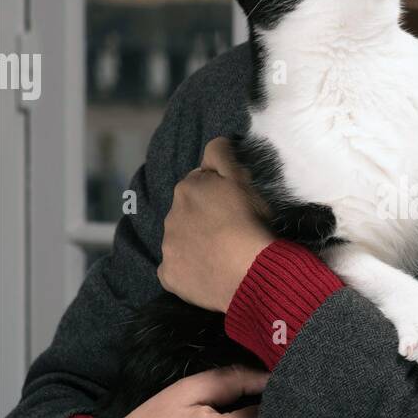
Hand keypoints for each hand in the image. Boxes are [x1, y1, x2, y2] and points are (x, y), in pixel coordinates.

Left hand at [158, 137, 273, 311]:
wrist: (250, 272)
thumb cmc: (249, 222)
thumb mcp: (242, 179)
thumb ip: (222, 155)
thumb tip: (213, 142)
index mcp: (187, 188)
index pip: (200, 185)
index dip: (219, 194)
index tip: (235, 207)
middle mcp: (170, 216)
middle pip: (188, 213)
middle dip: (204, 219)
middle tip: (231, 232)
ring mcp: (167, 247)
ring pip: (181, 241)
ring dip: (196, 244)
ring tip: (223, 256)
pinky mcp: (168, 275)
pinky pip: (176, 270)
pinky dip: (189, 271)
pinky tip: (210, 274)